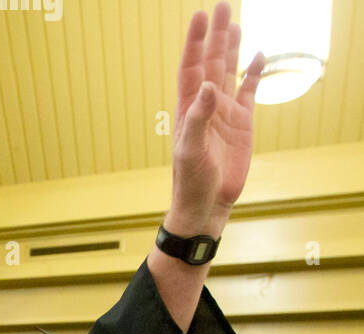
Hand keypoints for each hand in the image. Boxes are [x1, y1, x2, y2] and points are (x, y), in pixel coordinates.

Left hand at [166, 3, 263, 237]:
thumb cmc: (190, 180)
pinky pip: (248, 91)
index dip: (195, 42)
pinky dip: (253, 73)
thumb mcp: (190, 151)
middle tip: (221, 6)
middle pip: (211, 62)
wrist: (206, 203)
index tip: (200, 16)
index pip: (191, 68)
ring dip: (232, 48)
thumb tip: (209, 85)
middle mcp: (206, 105)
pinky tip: (257, 55)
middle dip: (216, 35)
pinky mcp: (242, 122)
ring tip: (235, 24)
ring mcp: (225, 112)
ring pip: (229, 72)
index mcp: (188, 108)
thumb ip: (197, 118)